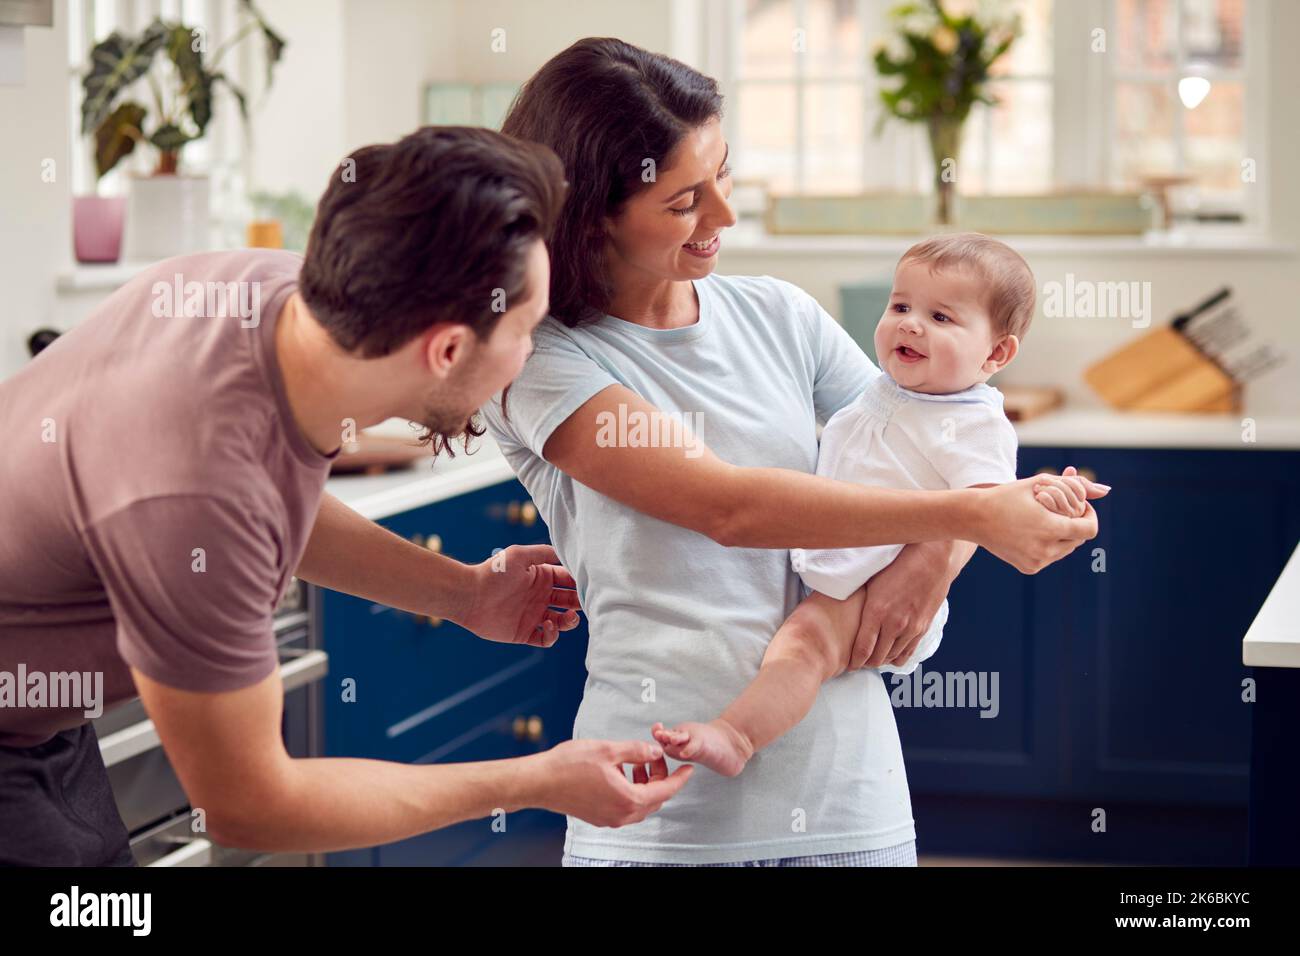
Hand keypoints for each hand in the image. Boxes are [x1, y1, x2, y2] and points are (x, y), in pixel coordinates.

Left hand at [452, 543, 581, 646]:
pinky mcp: (524, 633)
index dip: (579, 582)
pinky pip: (545, 639)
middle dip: (580, 602)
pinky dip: (552, 635)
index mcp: (540, 577)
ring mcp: (532, 615)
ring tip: (569, 617)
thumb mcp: (520, 554)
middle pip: (569, 601)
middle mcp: (539, 596)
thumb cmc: (493, 571)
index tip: (589, 585)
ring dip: (570, 621)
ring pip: (562, 622)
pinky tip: (548, 624)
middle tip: (586, 603)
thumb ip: (545, 553)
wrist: (469, 595)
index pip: (567, 580)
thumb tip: (568, 554)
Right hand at [529, 739, 694, 826]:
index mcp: (628, 799)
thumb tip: (656, 752)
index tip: (690, 767)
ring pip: (640, 804)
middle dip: (661, 779)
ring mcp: (609, 819)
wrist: (539, 782)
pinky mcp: (598, 817)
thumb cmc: (569, 764)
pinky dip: (631, 791)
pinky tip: (620, 772)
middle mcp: (621, 815)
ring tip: (637, 762)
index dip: (680, 778)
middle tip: (657, 757)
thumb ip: (636, 751)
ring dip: (645, 785)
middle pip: (654, 799)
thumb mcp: (608, 749)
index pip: (665, 791)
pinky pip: (625, 807)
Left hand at [849, 541, 958, 669]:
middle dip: (866, 662)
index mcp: (877, 611)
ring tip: (873, 658)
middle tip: (858, 662)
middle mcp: (894, 624)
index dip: (854, 660)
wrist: (933, 560)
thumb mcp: (873, 581)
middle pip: (877, 657)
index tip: (847, 664)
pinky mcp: (923, 628)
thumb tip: (844, 610)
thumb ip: (862, 600)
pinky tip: (890, 655)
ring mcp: (911, 628)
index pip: (862, 648)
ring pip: (892, 657)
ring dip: (882, 660)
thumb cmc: (900, 564)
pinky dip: (898, 657)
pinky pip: (908, 652)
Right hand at [972, 469, 1108, 573]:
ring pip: (1067, 549)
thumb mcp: (1041, 484)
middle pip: (1079, 539)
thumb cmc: (1007, 495)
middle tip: (1061, 510)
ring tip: (1046, 520)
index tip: (1080, 506)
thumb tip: (1106, 490)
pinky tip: (1034, 531)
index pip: (1089, 529)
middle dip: (1075, 524)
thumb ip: (1075, 486)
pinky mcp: (1029, 568)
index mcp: (1050, 528)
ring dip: (1064, 535)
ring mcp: (1037, 561)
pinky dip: (1049, 545)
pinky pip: (1051, 556)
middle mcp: (1045, 549)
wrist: (973, 517)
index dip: (1089, 515)